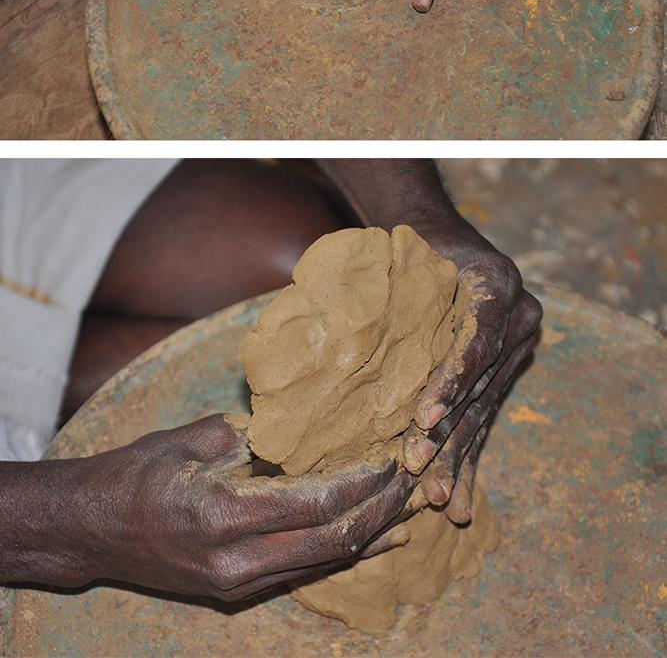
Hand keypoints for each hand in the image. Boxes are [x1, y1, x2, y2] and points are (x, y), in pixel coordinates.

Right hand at [65, 415, 411, 600]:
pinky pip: (302, 573)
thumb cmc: (137, 473)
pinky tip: (372, 539)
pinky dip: (340, 553)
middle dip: (379, 513)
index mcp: (223, 515)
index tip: (391, 458)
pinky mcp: (235, 593)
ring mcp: (236, 585)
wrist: (91, 529)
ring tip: (409, 510)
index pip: (315, 504)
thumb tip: (305, 428)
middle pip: (330, 544)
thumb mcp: (192, 439)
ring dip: (369, 537)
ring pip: (322, 565)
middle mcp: (235, 562)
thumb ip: (252, 437)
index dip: (361, 483)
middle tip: (413, 482)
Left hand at [403, 243, 540, 520]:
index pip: (478, 339)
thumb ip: (392, 286)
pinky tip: (457, 497)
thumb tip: (330, 324)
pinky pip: (485, 417)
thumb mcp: (406, 252)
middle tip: (418, 469)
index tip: (424, 415)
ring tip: (436, 498)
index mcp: (498, 283)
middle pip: (480, 382)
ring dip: (457, 454)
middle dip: (448, 430)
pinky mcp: (505, 370)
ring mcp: (517, 346)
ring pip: (482, 408)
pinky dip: (467, 457)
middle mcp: (519, 316)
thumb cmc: (411, 241)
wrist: (439, 231)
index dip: (451, 380)